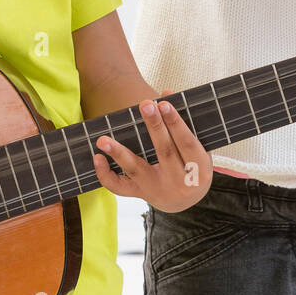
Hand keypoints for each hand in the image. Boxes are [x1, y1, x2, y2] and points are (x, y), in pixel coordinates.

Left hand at [92, 91, 211, 212]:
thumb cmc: (192, 166)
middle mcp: (178, 182)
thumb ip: (183, 122)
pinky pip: (120, 187)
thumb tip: (166, 93)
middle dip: (154, 126)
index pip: (187, 143)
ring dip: (118, 153)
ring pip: (136, 169)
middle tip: (145, 104)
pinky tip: (98, 157)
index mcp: (198, 169)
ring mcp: (157, 189)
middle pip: (164, 151)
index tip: (164, 103)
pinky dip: (105, 174)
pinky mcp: (140, 194)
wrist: (186, 201)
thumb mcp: (196, 146)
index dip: (176, 123)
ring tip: (103, 139)